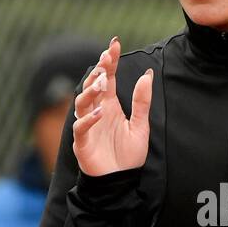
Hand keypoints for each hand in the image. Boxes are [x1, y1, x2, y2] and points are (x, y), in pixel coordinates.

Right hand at [72, 36, 153, 176]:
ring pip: (82, 103)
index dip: (109, 61)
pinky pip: (80, 128)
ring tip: (101, 83)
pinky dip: (88, 120)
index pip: (107, 78)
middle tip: (105, 59)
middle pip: (92, 86)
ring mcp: (87, 126)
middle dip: (97, 71)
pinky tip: (100, 113)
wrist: (120, 182)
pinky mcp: (82, 143)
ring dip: (90, 91)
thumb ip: (142, 102)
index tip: (114, 44)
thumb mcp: (140, 126)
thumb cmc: (127, 155)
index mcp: (109, 106)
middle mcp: (96, 112)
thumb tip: (147, 74)